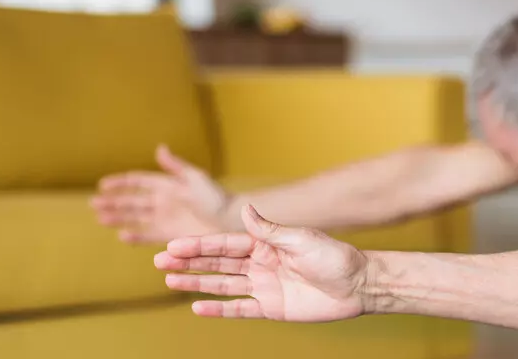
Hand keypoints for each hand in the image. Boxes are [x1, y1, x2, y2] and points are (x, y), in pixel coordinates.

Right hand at [91, 145, 228, 243]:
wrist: (233, 221)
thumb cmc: (218, 198)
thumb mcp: (196, 179)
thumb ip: (175, 166)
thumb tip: (158, 148)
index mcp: (169, 185)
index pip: (139, 181)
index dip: (122, 182)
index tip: (103, 184)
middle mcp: (165, 202)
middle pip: (133, 201)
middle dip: (114, 202)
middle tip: (93, 203)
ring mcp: (167, 219)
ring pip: (136, 218)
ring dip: (118, 218)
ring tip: (101, 218)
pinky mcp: (171, 235)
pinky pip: (149, 235)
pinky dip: (136, 235)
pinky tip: (122, 235)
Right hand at [156, 205, 372, 321]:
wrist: (359, 285)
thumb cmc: (334, 257)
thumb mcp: (301, 239)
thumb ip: (269, 230)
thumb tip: (246, 208)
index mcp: (267, 243)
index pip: (225, 243)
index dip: (199, 245)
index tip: (172, 246)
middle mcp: (261, 264)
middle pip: (217, 263)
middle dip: (189, 262)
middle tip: (158, 262)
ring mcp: (264, 286)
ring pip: (222, 284)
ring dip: (196, 284)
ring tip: (169, 281)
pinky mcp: (272, 308)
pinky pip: (239, 309)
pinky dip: (219, 309)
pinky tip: (196, 307)